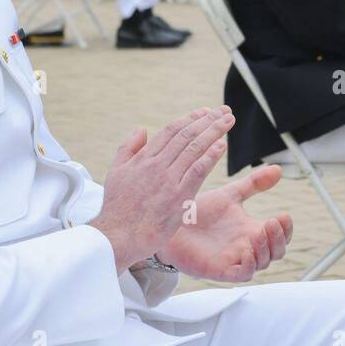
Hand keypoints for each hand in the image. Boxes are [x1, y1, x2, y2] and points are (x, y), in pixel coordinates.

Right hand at [90, 107, 234, 271]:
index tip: (204, 111)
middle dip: (208, 120)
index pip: (171, 131)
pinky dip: (210, 156)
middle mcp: (157, 165)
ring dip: (214, 131)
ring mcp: (168, 180)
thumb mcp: (116, 172)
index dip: (190, 119)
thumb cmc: (117, 207)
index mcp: (143, 158)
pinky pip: (198, 172)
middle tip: (223, 110)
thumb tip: (141, 129)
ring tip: (228, 120)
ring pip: (195, 149)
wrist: (117, 236)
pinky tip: (222, 145)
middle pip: (187, 135)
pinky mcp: (178, 197)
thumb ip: (128, 148)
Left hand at [156, 165, 293, 282]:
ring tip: (259, 232)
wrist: (171, 222)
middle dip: (279, 239)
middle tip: (273, 222)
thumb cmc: (199, 212)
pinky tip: (247, 250)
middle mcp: (246, 247)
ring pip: (262, 264)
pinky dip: (248, 265)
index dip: (286, 229)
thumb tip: (278, 169)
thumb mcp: (230, 195)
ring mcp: (234, 259)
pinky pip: (242, 274)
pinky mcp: (220, 269)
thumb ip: (254, 184)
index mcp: (251, 230)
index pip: (279, 236)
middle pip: (276, 252)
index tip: (284, 214)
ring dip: (265, 249)